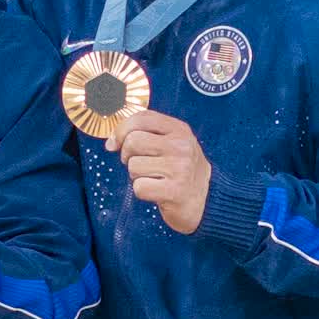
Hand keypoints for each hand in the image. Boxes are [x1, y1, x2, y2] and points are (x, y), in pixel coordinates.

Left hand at [108, 111, 210, 233]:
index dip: (121, 130)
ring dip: (136, 176)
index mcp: (180, 130)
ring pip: (133, 166)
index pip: (141, 118)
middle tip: (140, 164)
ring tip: (154, 178)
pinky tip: (157, 191)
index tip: (115, 143)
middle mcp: (181, 146)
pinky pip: (139, 187)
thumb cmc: (182, 170)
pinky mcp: (175, 191)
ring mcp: (180, 169)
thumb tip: (111, 143)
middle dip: (127, 155)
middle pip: (133, 141)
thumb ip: (144, 134)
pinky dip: (142, 192)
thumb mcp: (171, 143)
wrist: (207, 200)